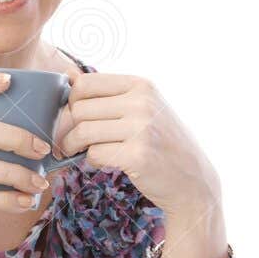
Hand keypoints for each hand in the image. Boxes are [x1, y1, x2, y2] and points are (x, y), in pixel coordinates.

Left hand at [54, 72, 219, 214]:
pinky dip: (91, 160)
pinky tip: (103, 162)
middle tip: (69, 141)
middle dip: (67, 128)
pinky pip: (94, 154)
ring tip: (75, 152)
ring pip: (82, 131)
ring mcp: (141, 128)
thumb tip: (69, 77)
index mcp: (141, 85)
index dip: (70, 102)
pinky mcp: (137, 155)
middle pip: (78, 109)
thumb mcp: (144, 108)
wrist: (192, 180)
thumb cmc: (161, 143)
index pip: (84, 84)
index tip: (74, 118)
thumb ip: (110, 94)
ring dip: (71, 146)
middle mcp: (142, 102)